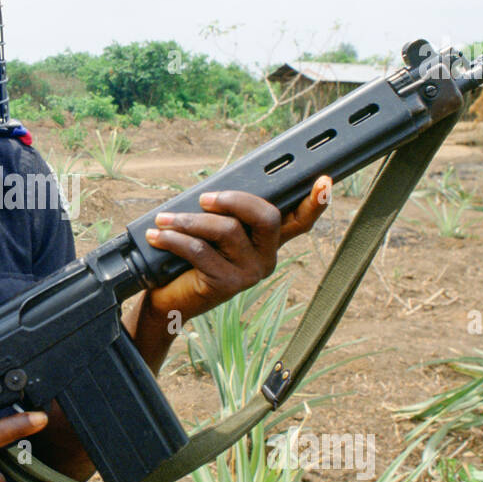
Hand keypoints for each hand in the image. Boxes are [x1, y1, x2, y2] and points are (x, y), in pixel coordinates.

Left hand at [141, 176, 331, 324]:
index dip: (314, 202)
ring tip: (164, 219)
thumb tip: (214, 193)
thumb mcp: (210, 233)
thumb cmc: (188, 259)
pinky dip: (174, 239)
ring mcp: (249, 274)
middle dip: (234, 199)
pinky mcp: (226, 285)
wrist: (168, 300)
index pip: (299, 221)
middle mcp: (266, 258)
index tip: (324, 181)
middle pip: (266, 217)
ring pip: (227, 230)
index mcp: (267, 242)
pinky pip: (200, 251)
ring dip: (190, 220)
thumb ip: (224, 213)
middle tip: (204, 198)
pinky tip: (158, 235)